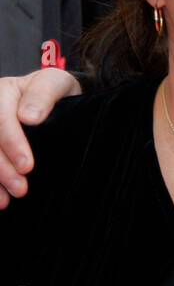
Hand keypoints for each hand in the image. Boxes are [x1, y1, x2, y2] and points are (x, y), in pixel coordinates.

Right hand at [0, 67, 80, 208]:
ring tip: (6, 201)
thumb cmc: (55, 91)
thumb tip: (29, 117)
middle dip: (2, 168)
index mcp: (2, 92)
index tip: (27, 166)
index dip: (12, 143)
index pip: (0, 118)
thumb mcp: (56, 84)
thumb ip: (43, 94)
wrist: (54, 98)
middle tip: (21, 189)